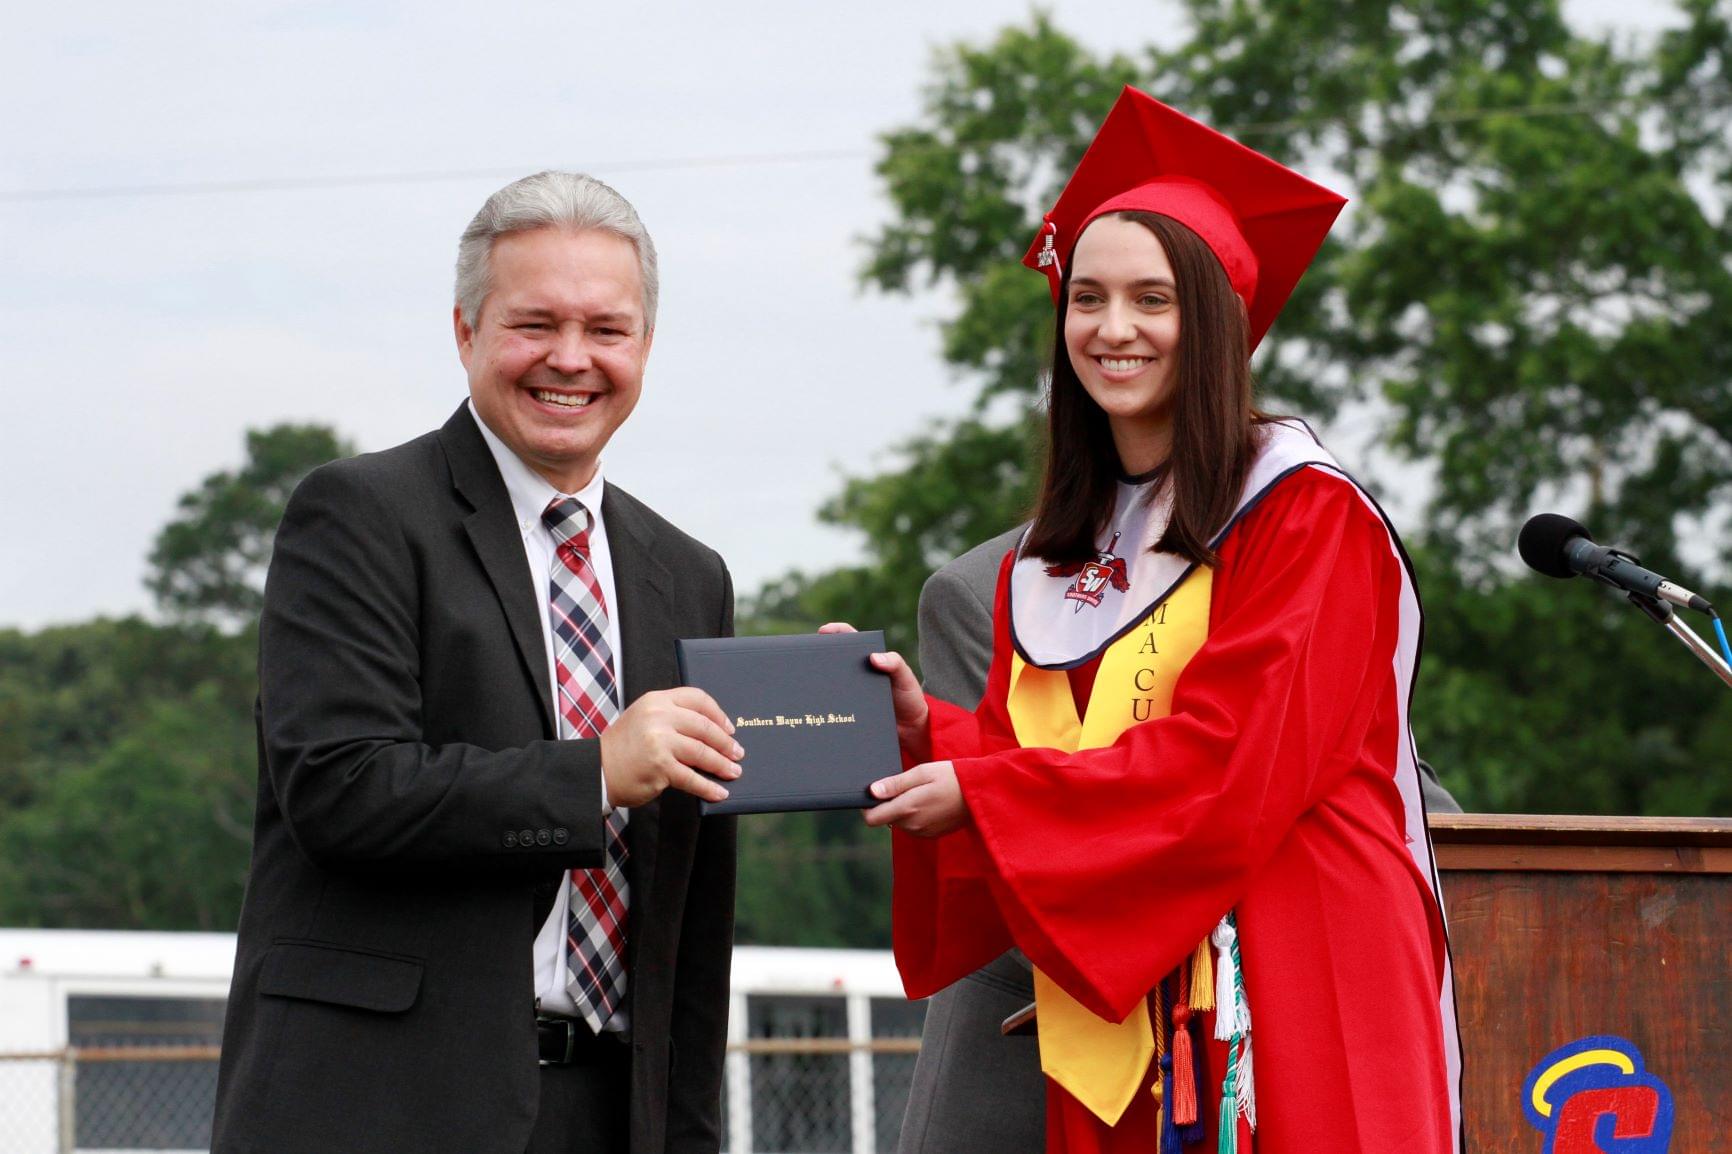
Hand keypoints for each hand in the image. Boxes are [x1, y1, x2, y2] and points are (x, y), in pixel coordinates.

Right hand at [598, 687, 741, 807]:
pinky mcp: (659, 766)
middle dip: (725, 743)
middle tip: (738, 753)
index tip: (729, 728)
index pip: (697, 698)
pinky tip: (719, 792)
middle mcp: (658, 716)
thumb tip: (711, 732)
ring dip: (721, 764)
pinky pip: (692, 778)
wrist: (598, 771)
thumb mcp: (644, 719)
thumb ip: (671, 718)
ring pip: (702, 752)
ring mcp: (659, 741)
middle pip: (704, 727)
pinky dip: (708, 787)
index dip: (718, 714)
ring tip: (734, 772)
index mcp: (656, 700)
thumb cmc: (624, 747)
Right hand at [818, 622, 930, 763]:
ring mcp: (849, 691)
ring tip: (807, 688)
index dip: (835, 631)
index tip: (823, 632)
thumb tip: (874, 657)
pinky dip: (823, 705)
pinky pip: (832, 705)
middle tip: (807, 662)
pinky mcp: (847, 710)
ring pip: (828, 683)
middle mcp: (855, 673)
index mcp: (868, 659)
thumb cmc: (909, 698)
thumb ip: (895, 664)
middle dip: (817, 657)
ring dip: (817, 684)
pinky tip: (815, 709)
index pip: (849, 638)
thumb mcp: (905, 678)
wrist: (910, 731)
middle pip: (832, 660)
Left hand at [863, 760, 967, 836]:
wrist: (981, 792)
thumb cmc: (951, 776)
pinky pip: (914, 827)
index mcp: (908, 808)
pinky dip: (915, 816)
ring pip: (900, 823)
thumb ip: (895, 784)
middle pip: (886, 819)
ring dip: (903, 810)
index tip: (872, 795)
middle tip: (905, 786)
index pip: (872, 819)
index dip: (867, 807)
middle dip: (889, 805)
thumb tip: (871, 791)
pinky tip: (929, 802)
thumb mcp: (921, 772)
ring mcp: (924, 832)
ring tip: (921, 792)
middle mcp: (913, 825)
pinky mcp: (933, 835)